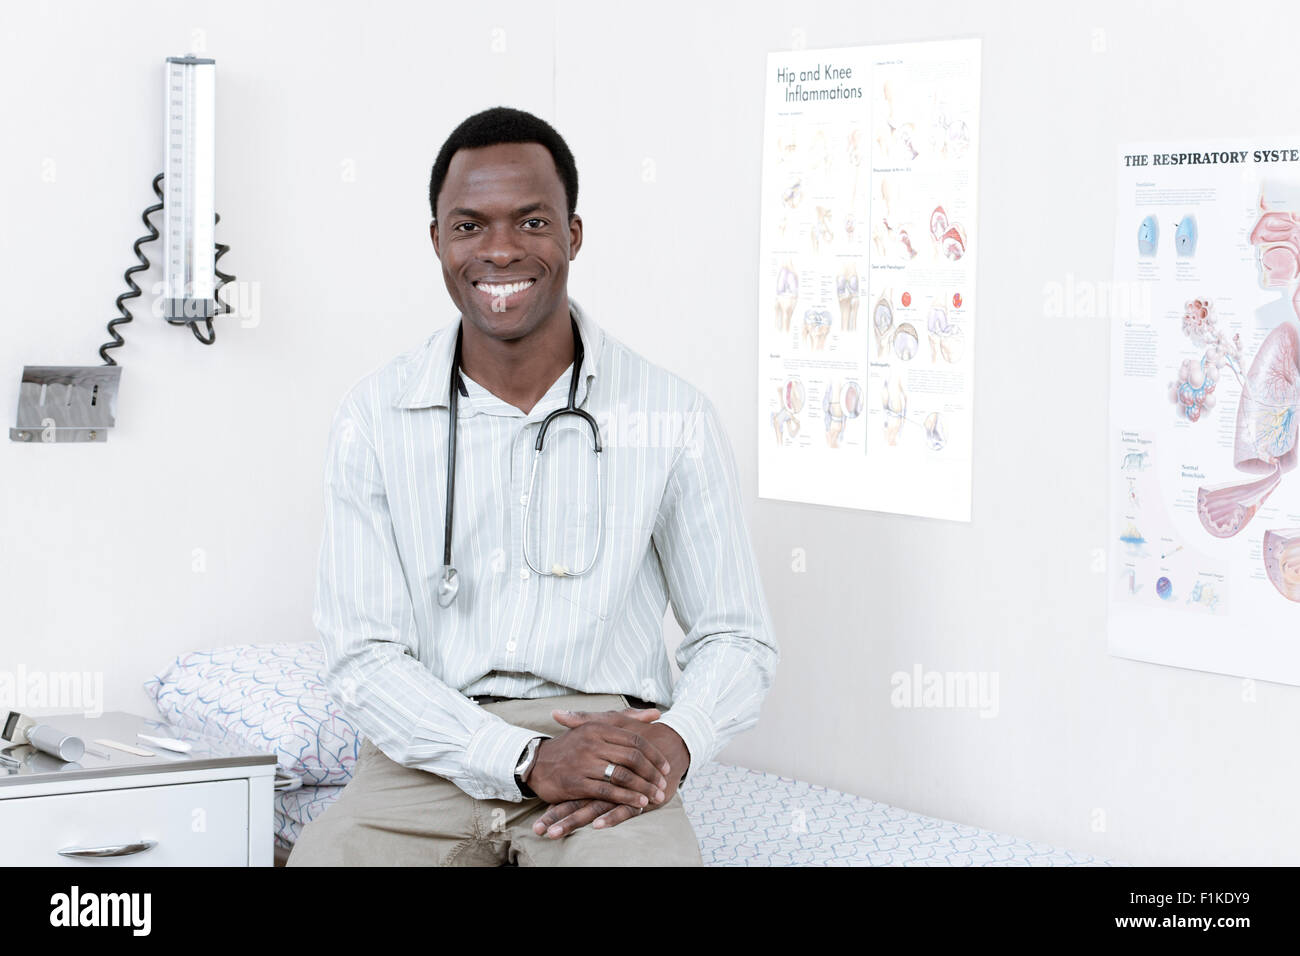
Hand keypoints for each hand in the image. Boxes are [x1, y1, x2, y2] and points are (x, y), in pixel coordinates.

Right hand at [524, 707, 670, 808]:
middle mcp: (592, 742)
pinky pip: (608, 791)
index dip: (654, 755)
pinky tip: (639, 804)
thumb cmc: (572, 746)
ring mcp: (584, 762)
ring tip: (655, 796)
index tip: (666, 767)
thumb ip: (627, 719)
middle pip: (632, 757)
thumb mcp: (595, 727)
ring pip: (623, 775)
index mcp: (599, 728)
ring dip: (643, 788)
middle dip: (652, 773)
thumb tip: (657, 714)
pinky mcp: (576, 782)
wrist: (537, 763)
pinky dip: (626, 798)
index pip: (635, 740)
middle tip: (663, 784)